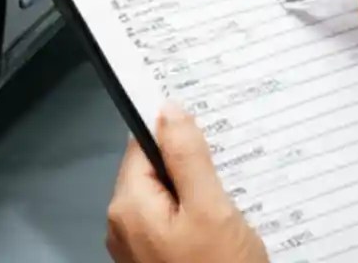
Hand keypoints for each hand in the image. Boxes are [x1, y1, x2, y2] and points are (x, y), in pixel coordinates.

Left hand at [106, 101, 266, 262]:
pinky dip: (197, 220)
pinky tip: (226, 227)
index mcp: (127, 205)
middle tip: (230, 167)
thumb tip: (168, 110)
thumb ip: (188, 157)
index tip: (206, 125)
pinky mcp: (157, 262)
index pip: (142, 147)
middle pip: (154, 173)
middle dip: (191, 167)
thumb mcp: (211, 209)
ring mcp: (138, 248)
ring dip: (198, 195)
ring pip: (167, 200)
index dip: (173, 133)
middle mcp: (123, 225)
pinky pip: (173, 227)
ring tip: (234, 199)